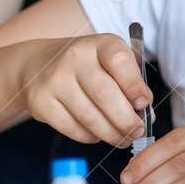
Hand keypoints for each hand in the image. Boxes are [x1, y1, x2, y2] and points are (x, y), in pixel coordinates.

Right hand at [23, 34, 149, 147]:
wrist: (38, 64)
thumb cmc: (88, 66)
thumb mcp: (111, 62)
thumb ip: (132, 82)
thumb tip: (146, 113)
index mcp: (100, 44)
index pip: (119, 61)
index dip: (134, 85)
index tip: (144, 104)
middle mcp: (75, 58)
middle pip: (105, 94)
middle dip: (126, 119)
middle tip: (138, 132)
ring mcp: (55, 79)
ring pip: (89, 115)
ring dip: (111, 133)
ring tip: (123, 139)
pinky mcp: (40, 101)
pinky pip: (70, 127)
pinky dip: (89, 136)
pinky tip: (98, 135)